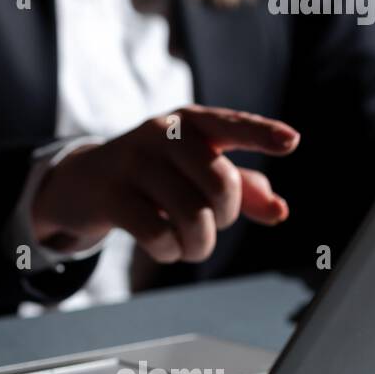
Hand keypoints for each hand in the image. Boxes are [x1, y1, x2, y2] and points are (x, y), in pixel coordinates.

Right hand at [31, 106, 299, 263]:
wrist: (82, 182)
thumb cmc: (153, 175)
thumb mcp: (195, 171)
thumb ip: (241, 187)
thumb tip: (280, 210)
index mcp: (190, 122)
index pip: (231, 125)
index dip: (261, 134)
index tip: (292, 142)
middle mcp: (162, 133)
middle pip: (220, 184)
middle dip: (226, 218)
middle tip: (213, 226)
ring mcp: (133, 161)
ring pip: (191, 214)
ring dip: (200, 244)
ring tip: (192, 247)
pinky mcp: (110, 194)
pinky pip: (157, 233)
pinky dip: (170, 251)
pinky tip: (166, 248)